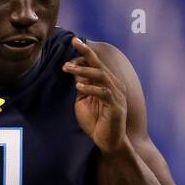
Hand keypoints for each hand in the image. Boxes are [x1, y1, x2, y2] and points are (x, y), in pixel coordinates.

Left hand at [62, 36, 127, 153]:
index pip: (96, 64)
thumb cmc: (96, 123)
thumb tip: (74, 69)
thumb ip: (82, 86)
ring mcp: (117, 96)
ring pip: (101, 76)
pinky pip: (104, 93)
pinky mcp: (116, 107)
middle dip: (87, 51)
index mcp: (107, 83)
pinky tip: (78, 87)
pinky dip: (91, 89)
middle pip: (100, 64)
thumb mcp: (84, 101)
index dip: (85, 54)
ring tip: (68, 68)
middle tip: (74, 41)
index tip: (71, 49)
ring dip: (83, 70)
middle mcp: (114, 86)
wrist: (108, 143)